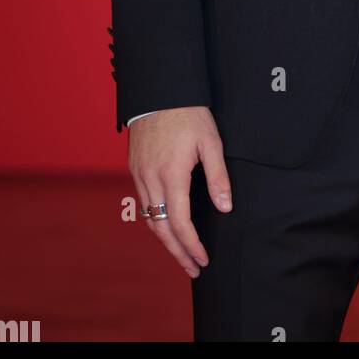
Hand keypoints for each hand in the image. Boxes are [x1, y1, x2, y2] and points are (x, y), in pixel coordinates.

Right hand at [129, 106, 231, 277]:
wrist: (160, 89)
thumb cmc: (190, 114)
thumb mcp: (211, 142)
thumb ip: (218, 176)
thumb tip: (225, 208)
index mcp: (171, 174)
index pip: (179, 223)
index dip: (191, 245)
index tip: (203, 260)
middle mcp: (150, 179)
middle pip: (160, 228)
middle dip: (177, 252)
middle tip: (193, 269)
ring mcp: (139, 174)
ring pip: (148, 218)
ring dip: (164, 239)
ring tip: (182, 253)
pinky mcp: (134, 167)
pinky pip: (143, 202)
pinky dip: (154, 220)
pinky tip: (166, 225)